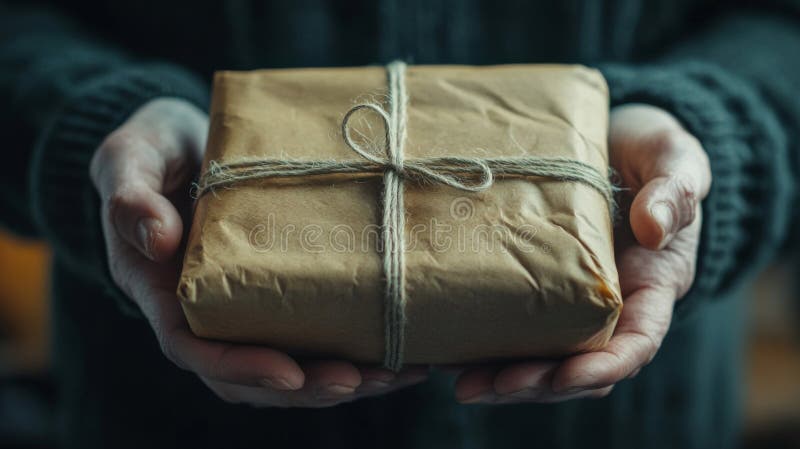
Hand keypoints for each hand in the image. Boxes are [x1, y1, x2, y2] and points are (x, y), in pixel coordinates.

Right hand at [90, 98, 426, 406]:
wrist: (184, 143)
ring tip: (393, 374)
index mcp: (159, 290)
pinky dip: (349, 349)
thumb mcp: (130, 158)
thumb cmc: (152, 150)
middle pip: (248, 374)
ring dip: (337, 380)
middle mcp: (201, 311)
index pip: (192, 346)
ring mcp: (241, 306)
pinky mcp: (275, 292)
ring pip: (285, 365)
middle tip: (360, 381)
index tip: (289, 375)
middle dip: (304, 387)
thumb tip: (157, 240)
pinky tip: (395, 347)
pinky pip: (308, 334)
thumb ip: (130, 194)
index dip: (239, 366)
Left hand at [454, 104, 710, 402]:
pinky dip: (487, 348)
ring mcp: (569, 299)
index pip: (634, 343)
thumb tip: (654, 228)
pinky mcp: (536, 285)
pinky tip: (449, 354)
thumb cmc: (652, 154)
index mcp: (651, 285)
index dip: (602, 367)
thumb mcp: (673, 161)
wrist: (614, 143)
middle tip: (492, 386)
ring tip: (465, 385)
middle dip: (539, 384)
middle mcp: (610, 304)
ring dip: (507, 378)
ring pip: (544, 358)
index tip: (566, 377)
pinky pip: (515, 327)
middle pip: (580, 365)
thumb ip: (674, 190)